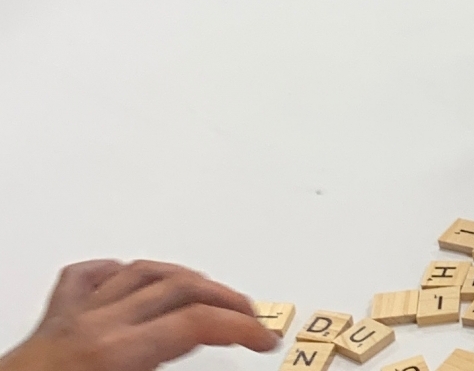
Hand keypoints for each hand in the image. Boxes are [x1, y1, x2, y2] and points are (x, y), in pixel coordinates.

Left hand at [0, 260, 278, 370]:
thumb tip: (209, 362)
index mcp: (115, 352)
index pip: (198, 323)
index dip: (243, 327)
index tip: (264, 339)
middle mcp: (95, 325)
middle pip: (179, 287)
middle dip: (227, 299)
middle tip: (252, 317)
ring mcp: (71, 317)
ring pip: (140, 272)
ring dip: (185, 277)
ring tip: (210, 289)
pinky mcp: (51, 320)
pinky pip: (86, 278)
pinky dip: (117, 270)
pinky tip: (132, 273)